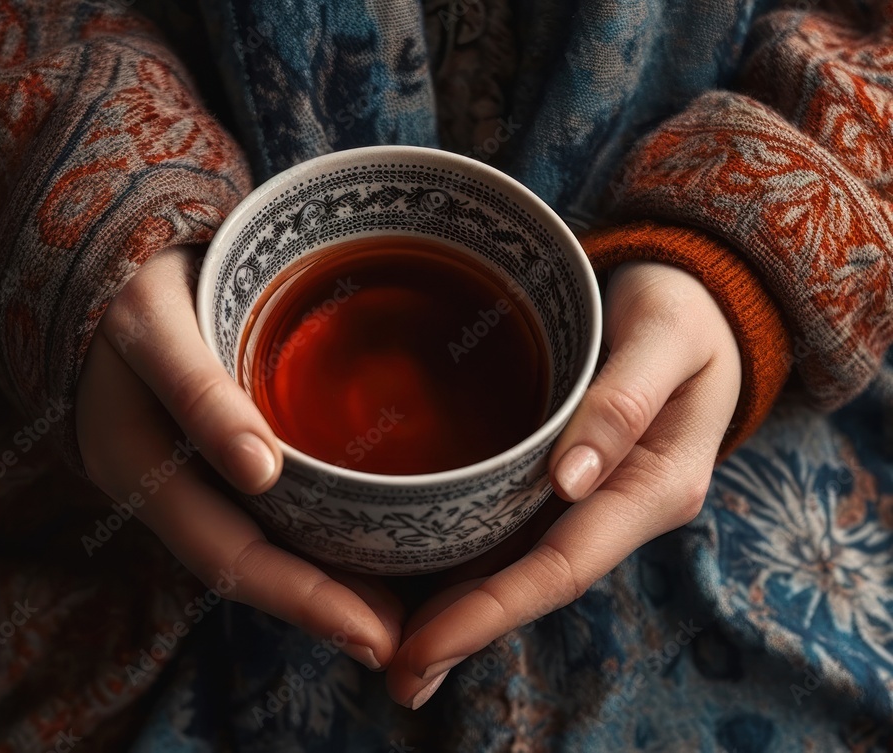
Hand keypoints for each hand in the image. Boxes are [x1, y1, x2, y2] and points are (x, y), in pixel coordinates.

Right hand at [75, 246, 402, 669]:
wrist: (106, 265)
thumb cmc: (130, 287)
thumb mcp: (154, 326)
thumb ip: (198, 393)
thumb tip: (260, 472)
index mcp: (138, 466)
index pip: (228, 556)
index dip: (301, 599)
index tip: (375, 633)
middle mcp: (162, 486)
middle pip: (248, 566)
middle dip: (321, 607)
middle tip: (401, 637)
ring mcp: (184, 474)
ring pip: (255, 546)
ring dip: (319, 583)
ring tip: (394, 606)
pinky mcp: (207, 456)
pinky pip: (257, 511)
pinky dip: (307, 537)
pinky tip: (356, 542)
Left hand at [385, 261, 741, 707]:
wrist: (695, 303)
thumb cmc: (683, 311)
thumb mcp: (667, 335)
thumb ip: (626, 401)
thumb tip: (573, 479)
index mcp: (654, 486)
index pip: (563, 566)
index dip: (493, 612)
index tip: (424, 646)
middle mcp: (621, 507)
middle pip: (536, 584)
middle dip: (466, 633)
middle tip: (395, 676)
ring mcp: (595, 500)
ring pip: (523, 568)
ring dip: (464, 614)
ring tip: (398, 652)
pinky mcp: (570, 481)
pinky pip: (517, 532)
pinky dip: (473, 565)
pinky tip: (426, 583)